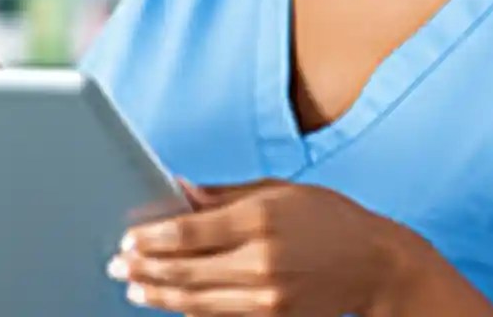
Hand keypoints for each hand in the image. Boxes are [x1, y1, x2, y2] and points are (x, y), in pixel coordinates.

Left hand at [107, 180, 412, 316]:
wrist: (375, 265)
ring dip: (158, 294)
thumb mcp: (278, 190)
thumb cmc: (328, 218)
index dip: (151, 238)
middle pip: (185, 270)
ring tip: (134, 287)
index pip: (188, 232)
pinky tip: (171, 301)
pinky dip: (189, 310)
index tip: (128, 238)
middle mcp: (261, 260)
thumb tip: (176, 188)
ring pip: (196, 301)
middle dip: (144, 268)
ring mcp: (267, 296)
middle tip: (118, 264)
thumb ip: (223, 194)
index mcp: (260, 218)